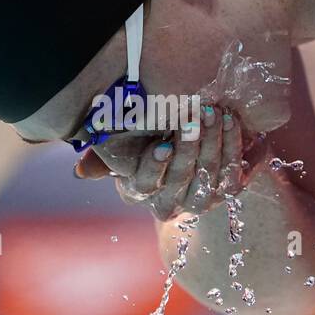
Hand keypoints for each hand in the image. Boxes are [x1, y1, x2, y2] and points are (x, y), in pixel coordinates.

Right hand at [74, 105, 266, 220]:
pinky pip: (232, 173)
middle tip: (194, 114)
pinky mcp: (225, 193)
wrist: (182, 162)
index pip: (145, 183)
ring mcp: (200, 201)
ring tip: (213, 111)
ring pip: (209, 175)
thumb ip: (101, 157)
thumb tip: (81, 172)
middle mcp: (170, 203)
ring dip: (213, 141)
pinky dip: (233, 145)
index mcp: (139, 192)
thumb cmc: (141, 146)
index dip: (155, 165)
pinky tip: (230, 120)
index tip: (163, 143)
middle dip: (189, 144)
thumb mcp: (119, 150)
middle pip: (182, 177)